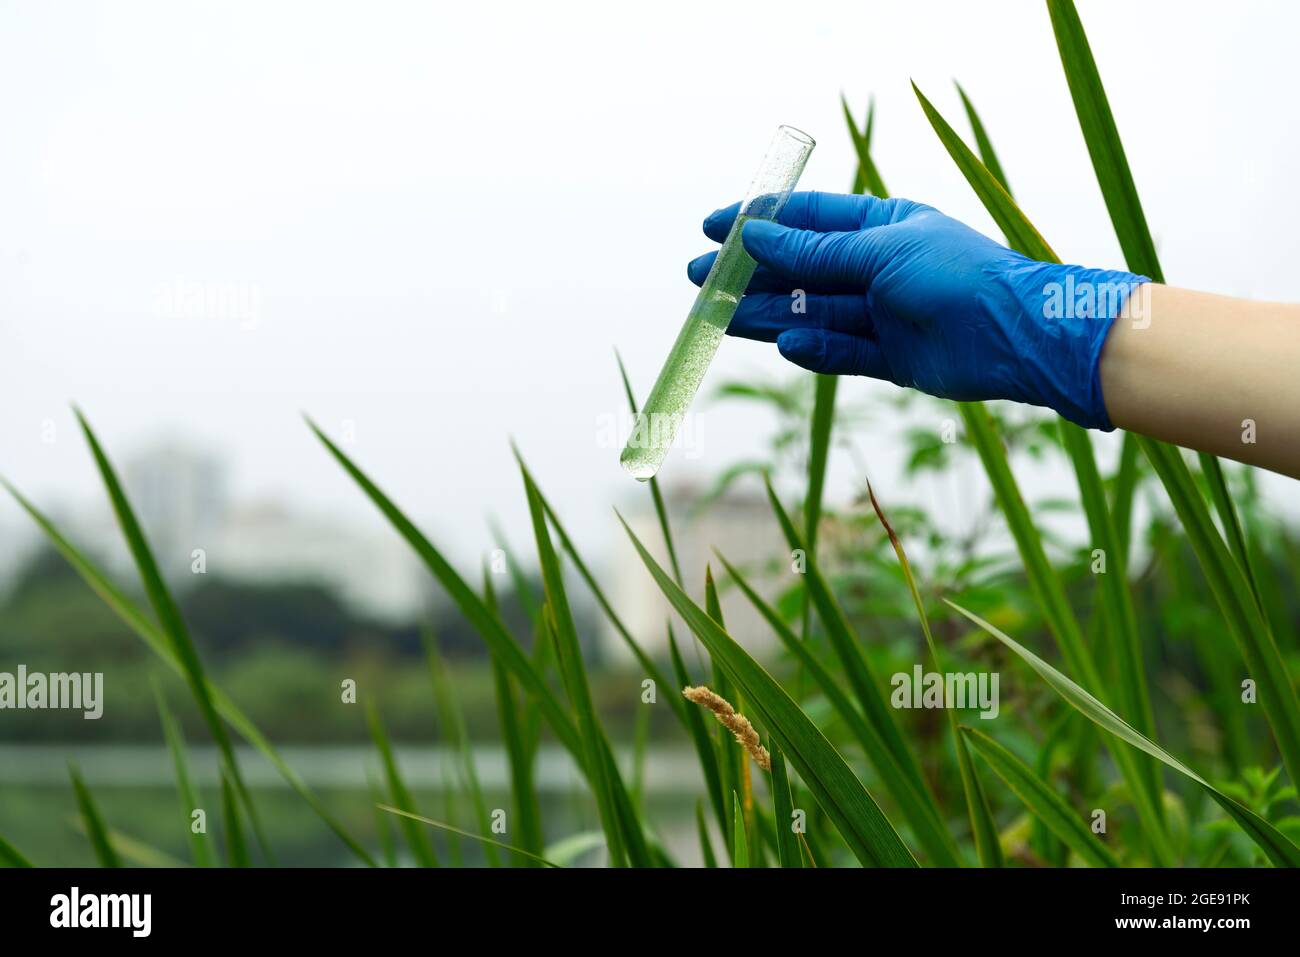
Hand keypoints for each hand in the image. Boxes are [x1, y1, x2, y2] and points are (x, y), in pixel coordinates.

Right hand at [688, 191, 1147, 429]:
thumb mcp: (878, 253)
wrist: (1018, 335)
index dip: (758, 224)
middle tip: (698, 280)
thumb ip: (813, 251)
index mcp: (880, 226)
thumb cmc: (956, 275)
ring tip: (717, 317)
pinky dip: (811, 349)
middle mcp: (877, 267)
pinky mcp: (890, 357)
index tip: (712, 227)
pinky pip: (838, 351)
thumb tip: (754, 235)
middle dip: (749, 275)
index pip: (805, 220)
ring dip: (766, 314)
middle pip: (799, 271)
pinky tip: (782, 344)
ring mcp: (882, 313)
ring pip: (810, 313)